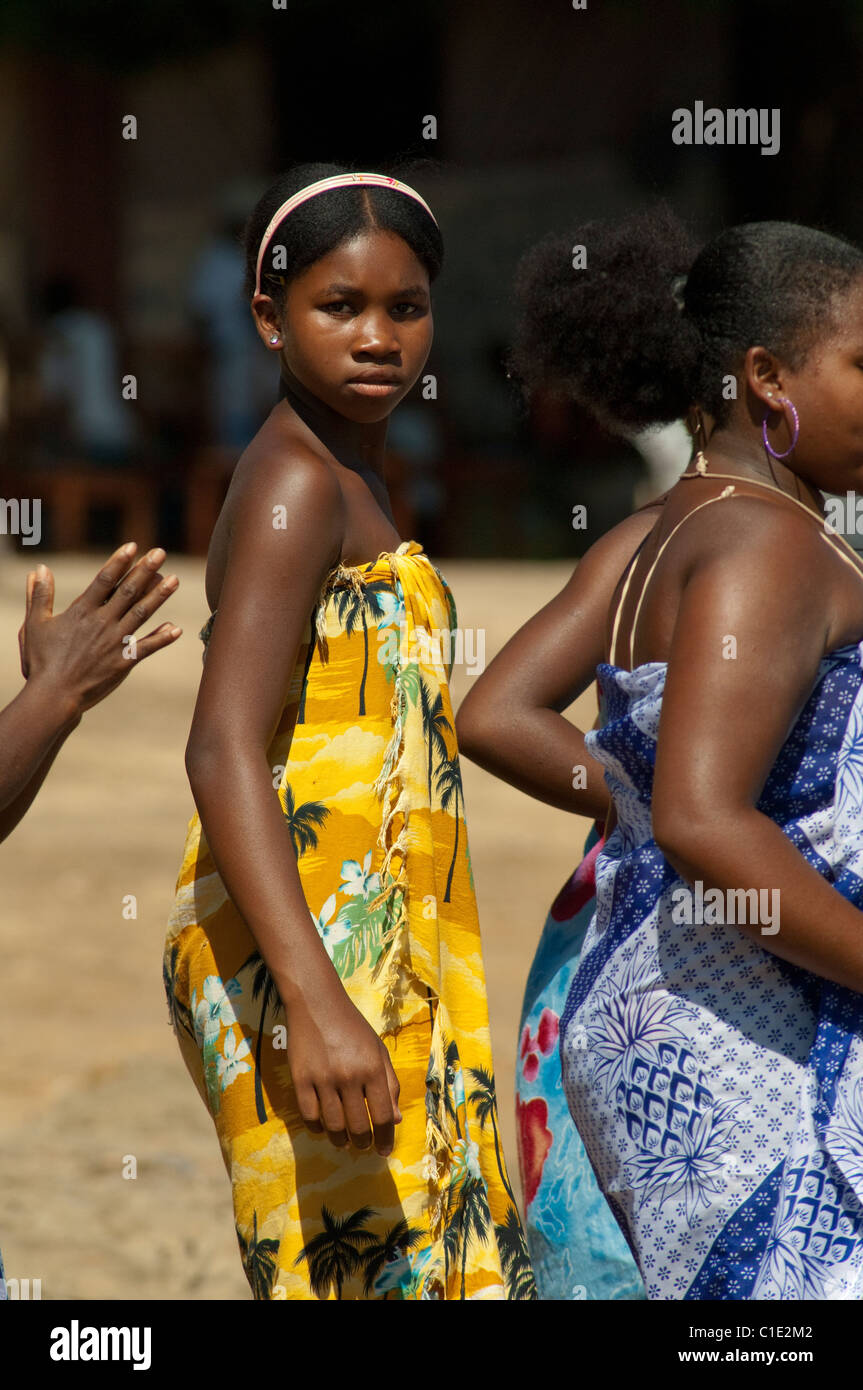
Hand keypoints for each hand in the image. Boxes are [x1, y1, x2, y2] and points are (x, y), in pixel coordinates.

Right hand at [18, 542, 181, 712]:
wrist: (54, 695)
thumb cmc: (42, 660)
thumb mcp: (36, 624)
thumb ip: (40, 595)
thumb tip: (40, 569)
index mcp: (82, 611)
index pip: (104, 580)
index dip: (119, 562)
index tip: (133, 546)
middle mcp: (102, 623)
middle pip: (128, 591)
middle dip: (145, 570)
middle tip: (160, 552)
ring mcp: (115, 642)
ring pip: (142, 614)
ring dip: (159, 596)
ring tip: (175, 580)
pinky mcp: (123, 662)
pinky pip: (147, 648)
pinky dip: (162, 638)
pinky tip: (176, 628)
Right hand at [282, 979, 401, 1155]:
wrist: (317, 1004)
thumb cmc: (352, 1028)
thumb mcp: (378, 1051)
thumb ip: (389, 1084)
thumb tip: (395, 1120)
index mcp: (373, 1068)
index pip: (383, 1116)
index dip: (385, 1138)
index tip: (384, 1151)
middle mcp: (349, 1076)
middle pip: (358, 1126)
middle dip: (363, 1143)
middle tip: (363, 1145)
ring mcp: (323, 1079)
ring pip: (333, 1126)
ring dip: (341, 1141)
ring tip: (345, 1142)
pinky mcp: (300, 1079)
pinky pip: (309, 1117)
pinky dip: (317, 1129)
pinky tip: (323, 1127)